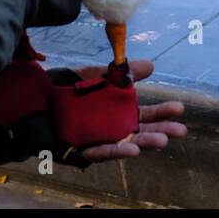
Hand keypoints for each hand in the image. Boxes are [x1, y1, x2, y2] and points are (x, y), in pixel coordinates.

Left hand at [69, 59, 187, 162]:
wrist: (37, 101)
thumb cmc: (70, 92)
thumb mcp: (99, 78)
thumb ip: (123, 74)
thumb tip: (152, 65)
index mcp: (120, 113)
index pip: (146, 115)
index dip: (162, 112)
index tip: (180, 107)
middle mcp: (114, 129)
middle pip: (141, 132)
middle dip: (161, 131)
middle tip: (180, 130)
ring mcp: (101, 140)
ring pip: (127, 145)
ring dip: (144, 143)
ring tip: (162, 141)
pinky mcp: (84, 150)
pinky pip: (103, 152)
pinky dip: (118, 152)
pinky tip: (133, 150)